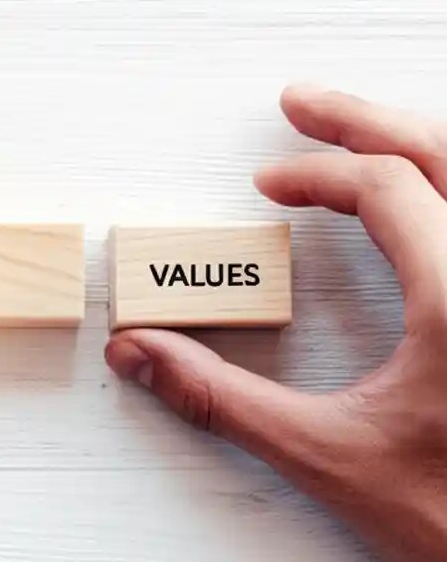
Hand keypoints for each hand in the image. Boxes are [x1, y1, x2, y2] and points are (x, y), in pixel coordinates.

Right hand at [106, 84, 446, 561]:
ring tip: (365, 135)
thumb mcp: (328, 458)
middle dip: (367, 120)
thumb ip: (224, 399)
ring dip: (419, 145)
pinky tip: (429, 206)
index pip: (388, 187)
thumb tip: (145, 356)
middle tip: (306, 104)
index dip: (317, 171)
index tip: (268, 183)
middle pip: (444, 153)